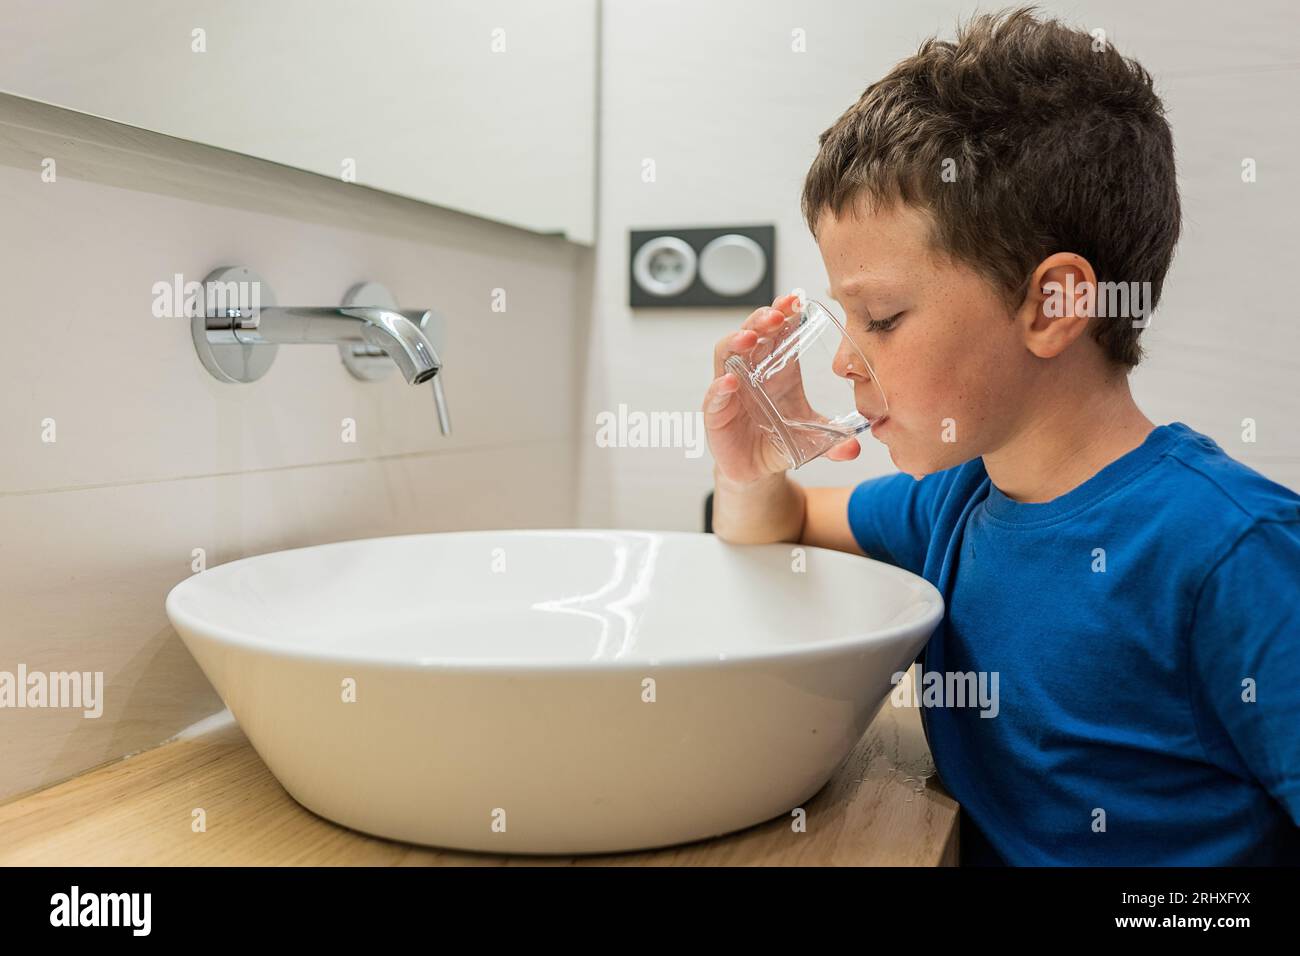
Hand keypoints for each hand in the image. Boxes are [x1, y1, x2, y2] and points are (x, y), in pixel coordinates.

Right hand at [703, 293, 859, 482]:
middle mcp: (751, 372)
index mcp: (777, 368)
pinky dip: (720, 386)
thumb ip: (834, 440)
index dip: (785, 312)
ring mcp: (731, 389)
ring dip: (736, 342)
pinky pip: (714, 394)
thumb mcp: (813, 439)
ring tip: (749, 338)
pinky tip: (730, 381)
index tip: (797, 299)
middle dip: (762, 320)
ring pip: (726, 354)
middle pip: (751, 333)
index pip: (779, 331)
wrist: (757, 468)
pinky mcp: (716, 412)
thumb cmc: (781, 441)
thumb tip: (855, 448)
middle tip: (776, 314)